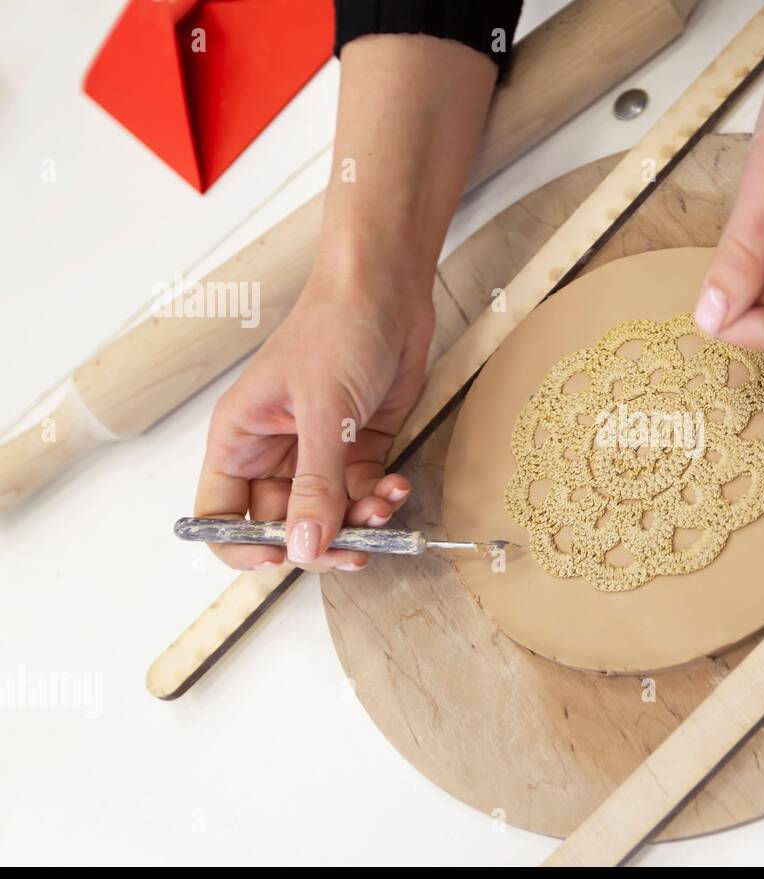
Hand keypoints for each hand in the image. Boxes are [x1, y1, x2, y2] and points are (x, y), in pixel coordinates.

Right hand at [195, 275, 430, 571]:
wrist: (387, 291)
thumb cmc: (337, 329)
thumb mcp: (323, 412)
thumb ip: (315, 487)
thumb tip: (302, 550)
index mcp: (240, 440)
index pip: (221, 516)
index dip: (243, 548)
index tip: (283, 558)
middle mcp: (274, 453)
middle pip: (282, 527)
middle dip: (319, 542)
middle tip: (355, 549)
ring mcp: (318, 453)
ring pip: (329, 517)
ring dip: (359, 522)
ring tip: (385, 503)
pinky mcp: (358, 448)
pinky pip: (363, 494)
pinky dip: (381, 499)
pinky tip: (397, 486)